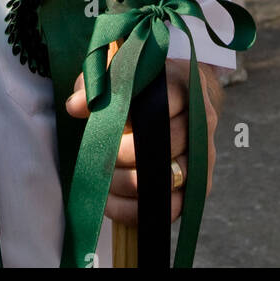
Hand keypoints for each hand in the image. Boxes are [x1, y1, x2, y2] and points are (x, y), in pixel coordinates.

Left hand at [65, 56, 221, 223]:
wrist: (177, 98)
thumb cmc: (141, 83)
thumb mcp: (118, 70)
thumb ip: (96, 84)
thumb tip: (76, 107)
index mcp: (182, 85)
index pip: (157, 103)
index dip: (125, 118)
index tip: (100, 123)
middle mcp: (200, 120)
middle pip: (161, 145)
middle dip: (120, 155)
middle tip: (96, 155)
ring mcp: (203, 155)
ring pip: (165, 179)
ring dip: (125, 183)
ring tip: (101, 178)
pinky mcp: (200, 184)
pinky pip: (171, 207)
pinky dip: (136, 210)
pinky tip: (111, 202)